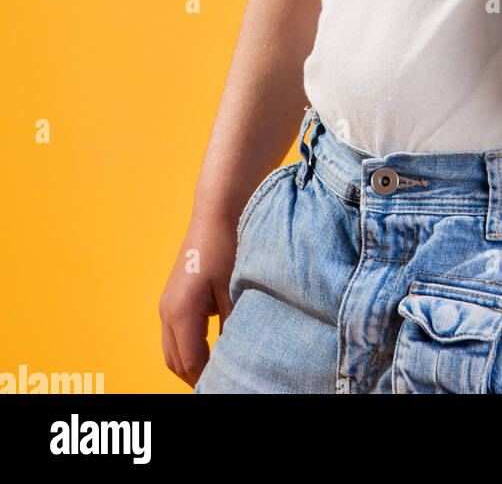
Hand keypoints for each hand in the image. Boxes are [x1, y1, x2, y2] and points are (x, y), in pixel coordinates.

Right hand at [158, 215, 237, 387]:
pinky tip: (213, 348)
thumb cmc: (227, 246)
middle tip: (223, 383)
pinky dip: (189, 347)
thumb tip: (237, 355)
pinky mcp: (174, 297)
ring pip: (172, 350)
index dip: (209, 378)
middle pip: (177, 362)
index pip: (191, 362)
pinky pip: (175, 334)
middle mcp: (167, 311)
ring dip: (190, 363)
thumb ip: (233, 325)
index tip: (228, 385)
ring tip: (217, 371)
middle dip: (196, 376)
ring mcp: (167, 304)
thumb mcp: (235, 288)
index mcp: (181, 313)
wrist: (217, 212)